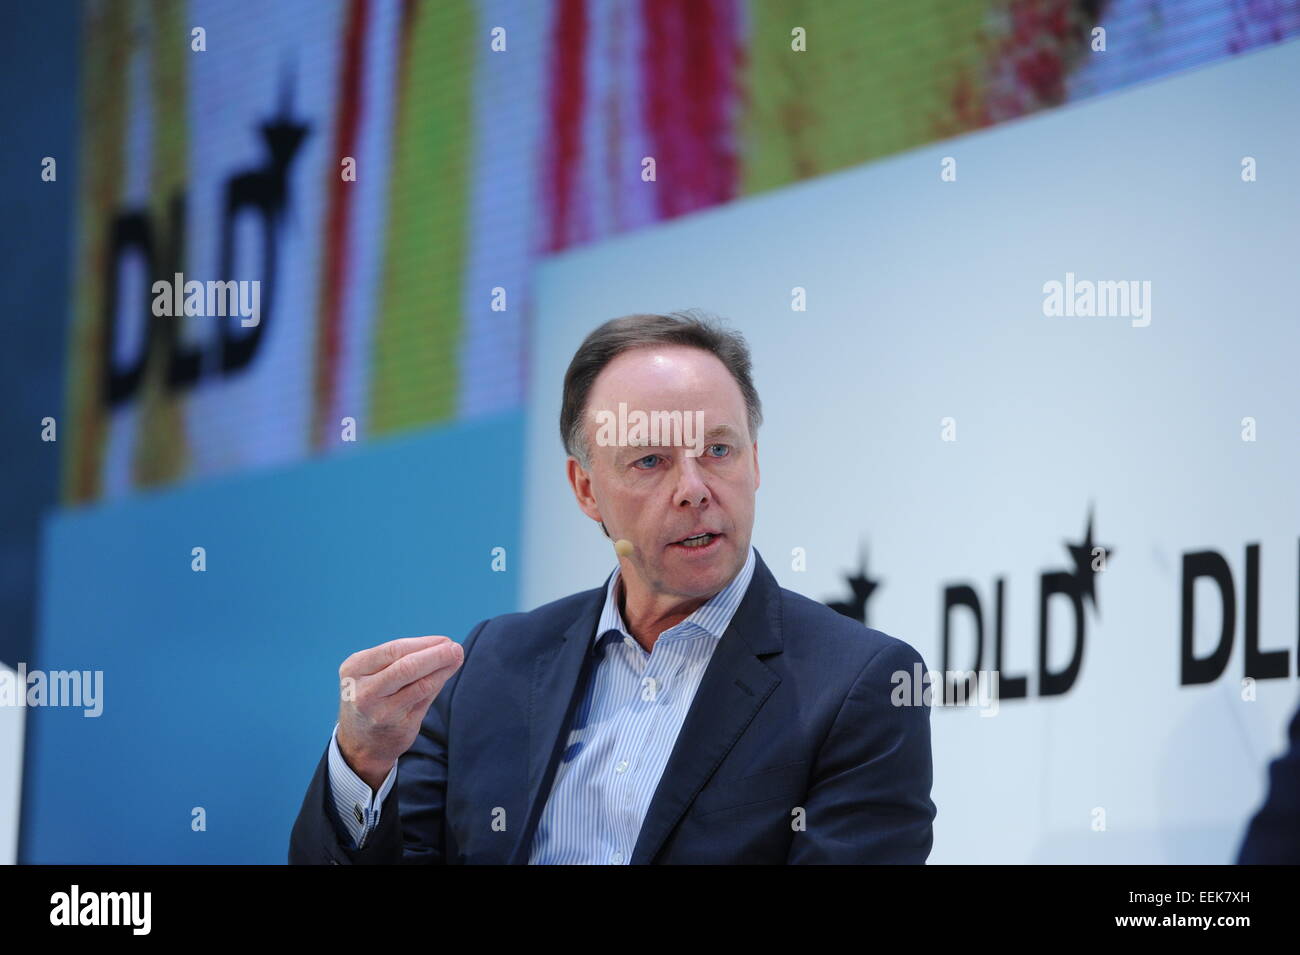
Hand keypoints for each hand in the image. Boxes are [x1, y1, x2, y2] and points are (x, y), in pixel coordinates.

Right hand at [336, 635, 463, 790]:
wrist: (359, 743)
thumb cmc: (371, 697)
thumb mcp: (371, 675)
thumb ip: (402, 660)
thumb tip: (443, 645)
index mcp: (354, 669)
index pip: (395, 649)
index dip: (424, 643)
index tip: (444, 640)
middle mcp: (364, 691)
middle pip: (407, 666)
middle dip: (436, 655)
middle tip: (456, 648)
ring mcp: (380, 712)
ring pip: (420, 685)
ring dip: (443, 669)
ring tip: (457, 659)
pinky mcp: (399, 727)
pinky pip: (425, 700)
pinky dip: (438, 684)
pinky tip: (445, 676)